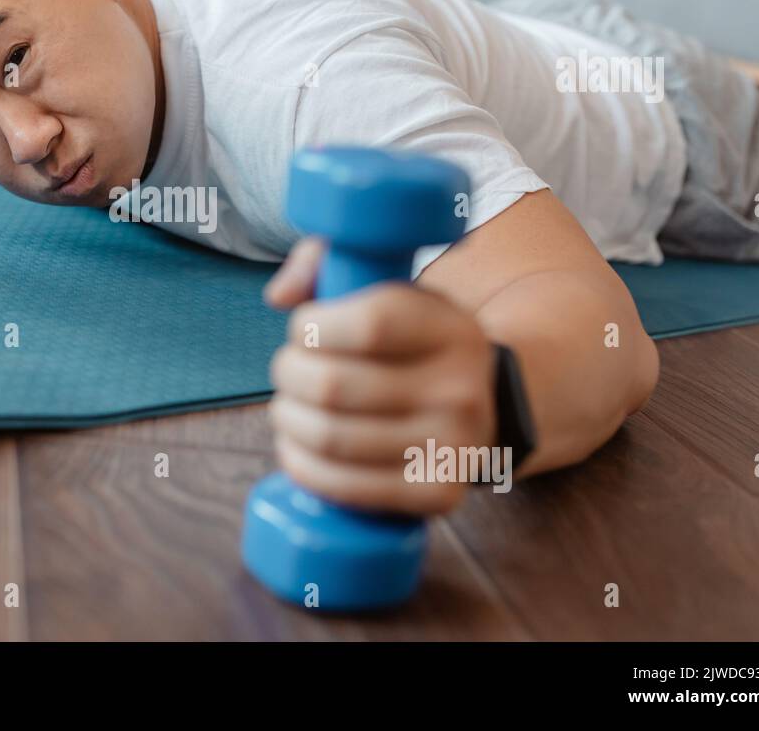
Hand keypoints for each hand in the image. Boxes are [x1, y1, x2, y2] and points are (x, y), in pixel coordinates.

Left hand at [262, 238, 496, 513]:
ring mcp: (453, 447)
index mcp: (450, 327)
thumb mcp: (387, 287)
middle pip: (334, 386)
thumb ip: (329, 264)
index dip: (313, 327)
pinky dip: (302, 466)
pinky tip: (296, 447)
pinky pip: (345, 486)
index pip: (369, 325)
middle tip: (288, 369)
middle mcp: (461, 387)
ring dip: (288, 420)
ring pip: (331, 437)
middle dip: (289, 374)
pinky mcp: (437, 494)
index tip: (303, 329)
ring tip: (288, 407)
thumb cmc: (409, 342)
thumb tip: (279, 296)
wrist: (479, 406)